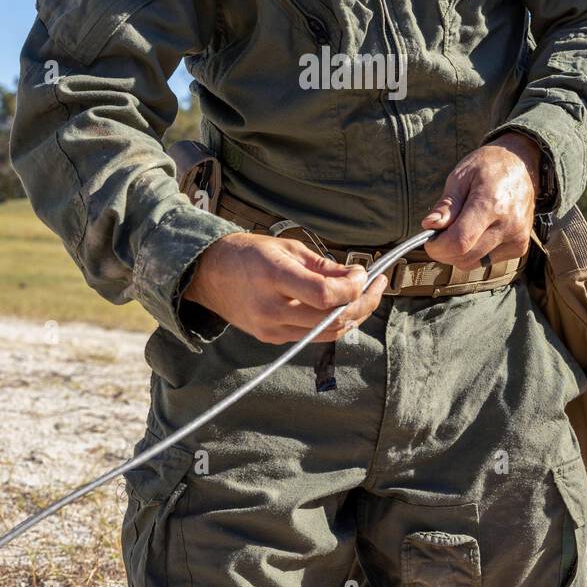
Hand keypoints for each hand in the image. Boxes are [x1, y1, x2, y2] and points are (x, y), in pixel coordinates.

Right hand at [183, 231, 387, 343]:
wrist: (208, 274)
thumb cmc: (249, 253)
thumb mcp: (287, 248)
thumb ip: (324, 267)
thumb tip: (357, 278)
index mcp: (273, 277)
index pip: (324, 295)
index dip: (353, 287)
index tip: (364, 273)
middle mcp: (271, 308)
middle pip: (332, 319)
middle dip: (363, 303)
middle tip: (377, 285)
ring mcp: (270, 329)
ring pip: (327, 333)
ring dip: (353, 317)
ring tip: (365, 296)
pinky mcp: (271, 339)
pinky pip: (311, 336)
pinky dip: (332, 323)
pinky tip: (341, 306)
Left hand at [420, 132, 540, 270]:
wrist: (523, 164)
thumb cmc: (489, 166)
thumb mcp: (461, 175)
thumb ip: (446, 204)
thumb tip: (430, 226)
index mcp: (491, 203)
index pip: (460, 241)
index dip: (438, 247)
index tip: (428, 240)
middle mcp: (508, 225)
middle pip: (465, 257)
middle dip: (444, 250)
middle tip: (440, 232)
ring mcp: (517, 238)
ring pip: (474, 263)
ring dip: (458, 253)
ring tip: (458, 229)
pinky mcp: (520, 247)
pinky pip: (486, 261)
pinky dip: (474, 252)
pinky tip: (476, 232)